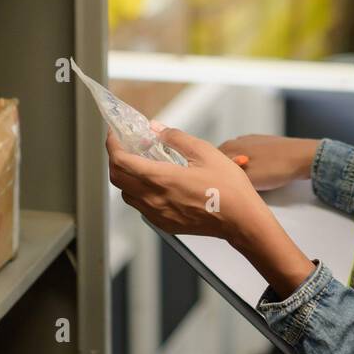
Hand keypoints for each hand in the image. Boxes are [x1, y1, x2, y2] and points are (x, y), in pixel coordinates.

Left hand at [107, 125, 272, 244]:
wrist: (241, 220)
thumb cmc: (228, 188)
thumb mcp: (205, 152)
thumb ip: (176, 138)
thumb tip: (157, 129)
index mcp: (161, 179)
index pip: (121, 161)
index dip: (113, 145)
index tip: (115, 135)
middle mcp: (154, 199)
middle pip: (117, 178)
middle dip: (116, 159)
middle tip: (125, 146)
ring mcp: (158, 214)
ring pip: (127, 194)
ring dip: (127, 177)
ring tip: (141, 163)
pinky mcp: (165, 224)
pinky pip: (141, 206)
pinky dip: (140, 191)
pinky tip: (156, 182)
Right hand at [218, 135, 320, 191]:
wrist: (302, 157)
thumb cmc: (275, 168)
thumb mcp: (246, 179)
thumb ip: (226, 179)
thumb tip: (214, 182)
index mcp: (228, 147)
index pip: (209, 163)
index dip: (212, 177)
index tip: (216, 190)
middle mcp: (236, 141)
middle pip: (222, 161)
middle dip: (224, 174)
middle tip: (231, 190)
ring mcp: (250, 140)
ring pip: (236, 159)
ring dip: (237, 171)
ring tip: (246, 184)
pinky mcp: (263, 143)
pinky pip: (249, 156)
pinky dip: (250, 166)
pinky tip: (259, 174)